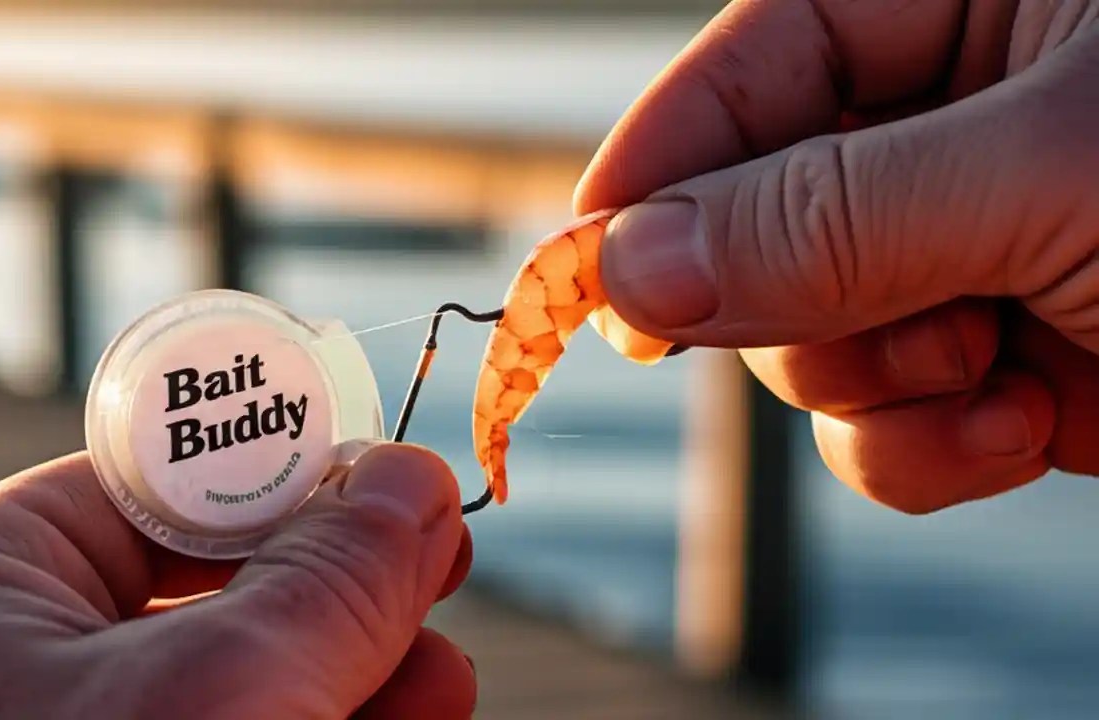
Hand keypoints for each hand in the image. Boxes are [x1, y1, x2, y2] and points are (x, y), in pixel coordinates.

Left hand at [0, 444, 475, 718]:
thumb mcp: (220, 692)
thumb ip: (326, 578)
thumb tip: (406, 479)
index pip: (136, 487)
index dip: (268, 468)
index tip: (376, 471)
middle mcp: (18, 685)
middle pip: (213, 585)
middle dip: (339, 580)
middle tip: (432, 557)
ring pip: (253, 679)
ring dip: (365, 664)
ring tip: (440, 667)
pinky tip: (422, 713)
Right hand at [578, 1, 1098, 513]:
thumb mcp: (1046, 178)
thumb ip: (829, 217)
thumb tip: (633, 267)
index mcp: (984, 8)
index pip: (768, 56)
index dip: (668, 149)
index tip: (590, 256)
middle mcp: (962, 133)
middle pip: (759, 217)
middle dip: (797, 300)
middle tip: (843, 325)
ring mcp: (973, 259)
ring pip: (803, 337)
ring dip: (870, 385)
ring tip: (984, 370)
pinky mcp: (995, 372)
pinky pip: (875, 426)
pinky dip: (921, 453)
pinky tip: (1021, 432)